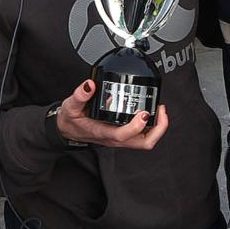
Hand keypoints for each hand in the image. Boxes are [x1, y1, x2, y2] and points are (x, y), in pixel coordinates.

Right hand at [54, 80, 168, 148]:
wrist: (68, 130)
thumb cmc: (71, 121)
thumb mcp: (70, 106)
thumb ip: (79, 95)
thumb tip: (89, 85)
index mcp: (103, 132)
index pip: (123, 135)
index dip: (136, 125)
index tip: (143, 112)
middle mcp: (115, 139)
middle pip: (143, 143)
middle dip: (158, 129)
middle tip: (161, 111)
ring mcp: (120, 139)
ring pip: (145, 141)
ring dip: (157, 129)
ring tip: (160, 111)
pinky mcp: (123, 136)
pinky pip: (142, 137)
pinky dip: (151, 127)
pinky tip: (150, 113)